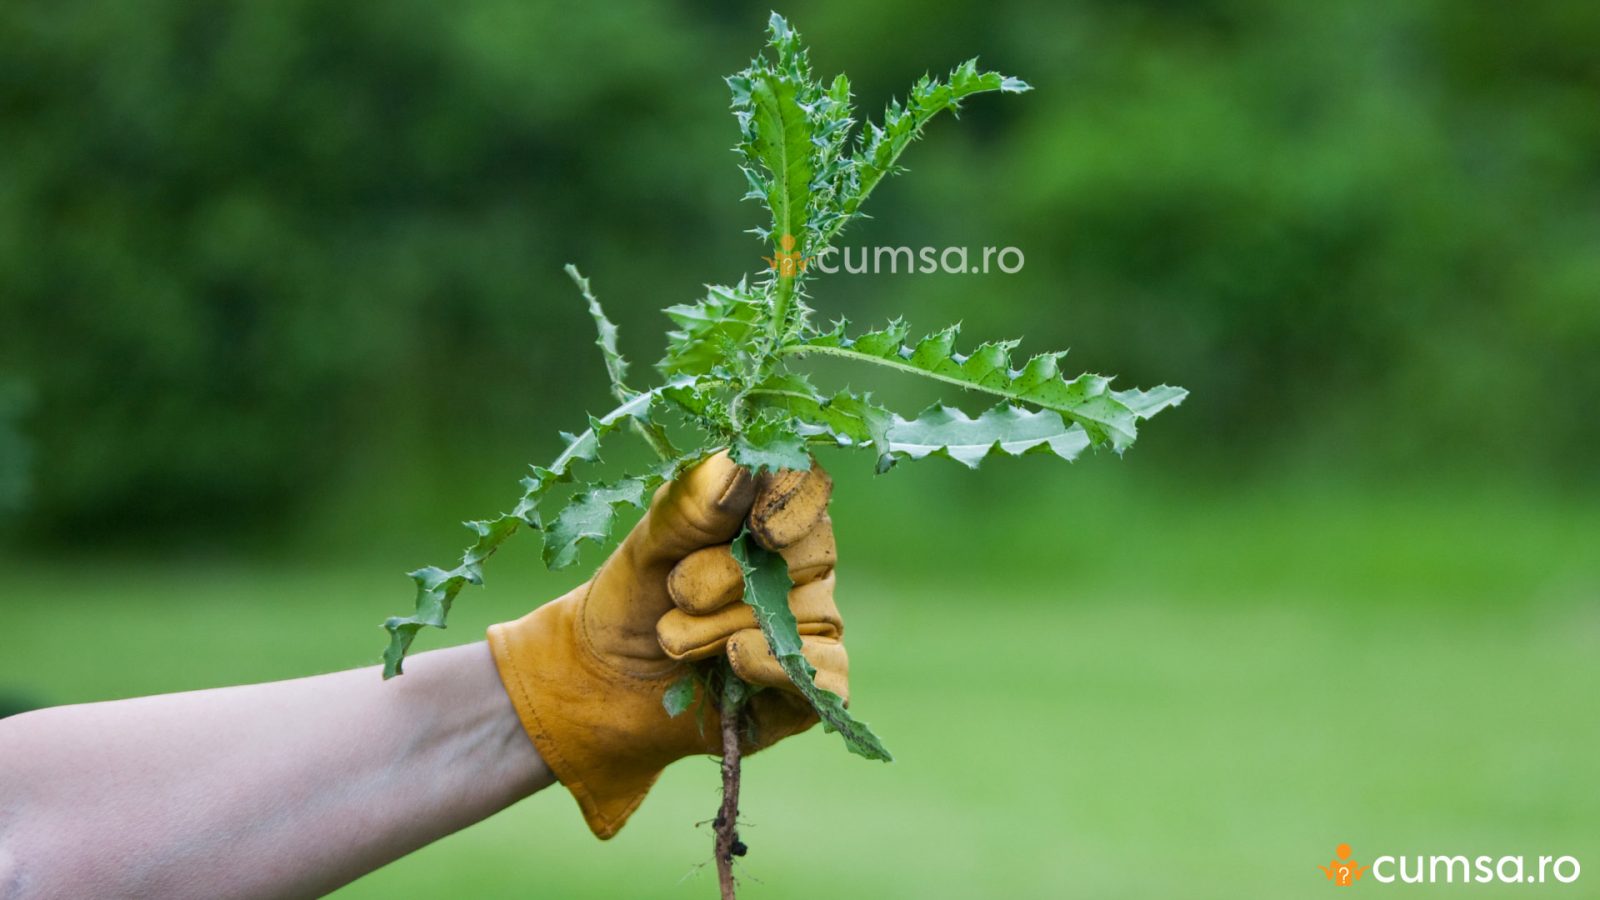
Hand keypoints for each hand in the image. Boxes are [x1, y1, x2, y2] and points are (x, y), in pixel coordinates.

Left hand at [488, 451, 845, 837]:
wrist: (603, 687)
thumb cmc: (629, 602)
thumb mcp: (646, 548)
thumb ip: (689, 508)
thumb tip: (742, 469)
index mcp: (767, 512)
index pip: (807, 486)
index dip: (792, 502)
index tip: (756, 527)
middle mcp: (801, 565)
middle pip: (807, 553)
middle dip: (730, 576)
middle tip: (675, 594)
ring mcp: (810, 625)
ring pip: (805, 616)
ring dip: (724, 629)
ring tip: (671, 641)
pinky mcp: (811, 686)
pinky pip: (825, 673)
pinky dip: (772, 664)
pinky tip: (731, 663)